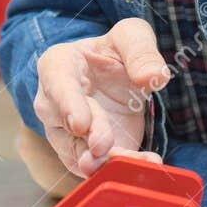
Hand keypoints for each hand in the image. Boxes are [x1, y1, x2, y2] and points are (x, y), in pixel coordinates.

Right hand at [33, 18, 170, 176]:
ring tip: (132, 164)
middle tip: (104, 146)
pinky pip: (97, 168)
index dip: (67, 105)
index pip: (58, 85)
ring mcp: (66, 134)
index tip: (80, 124)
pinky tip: (145, 165)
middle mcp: (54, 105)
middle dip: (88, 137)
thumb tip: (153, 77)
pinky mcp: (87, 154)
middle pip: (67, 126)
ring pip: (79, 154)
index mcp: (57, 66)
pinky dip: (120, 169)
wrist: (110, 78)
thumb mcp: (130, 36)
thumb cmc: (111, 52)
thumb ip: (141, 51)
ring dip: (104, 163)